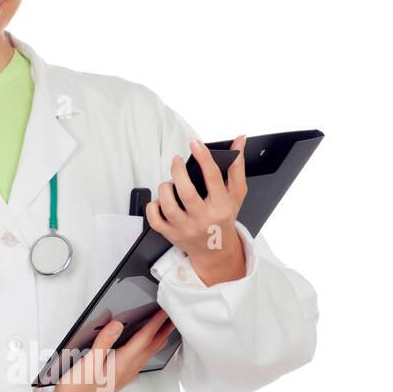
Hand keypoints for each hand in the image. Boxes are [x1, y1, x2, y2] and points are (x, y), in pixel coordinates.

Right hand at [33, 310, 175, 391]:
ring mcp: (121, 377)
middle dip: (162, 333)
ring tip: (163, 336)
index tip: (164, 313)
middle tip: (173, 322)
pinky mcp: (114, 381)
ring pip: (144, 357)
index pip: (143, 339)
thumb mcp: (88, 361)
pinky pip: (136, 367)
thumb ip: (104, 342)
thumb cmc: (77, 389)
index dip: (154, 324)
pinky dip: (143, 358)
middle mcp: (125, 371)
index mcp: (121, 363)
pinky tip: (140, 362)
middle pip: (149, 348)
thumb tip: (118, 325)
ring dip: (155, 345)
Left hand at [146, 135, 248, 285]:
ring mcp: (186, 229)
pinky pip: (154, 219)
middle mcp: (204, 219)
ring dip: (165, 188)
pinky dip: (153, 206)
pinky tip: (161, 200)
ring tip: (170, 182)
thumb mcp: (236, 195)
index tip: (196, 143)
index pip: (213, 179)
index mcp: (221, 207)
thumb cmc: (224, 218)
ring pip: (168, 205)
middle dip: (178, 171)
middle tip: (177, 160)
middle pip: (186, 192)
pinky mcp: (171, 235)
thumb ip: (237, 167)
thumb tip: (239, 141)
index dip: (204, 158)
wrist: (216, 251)